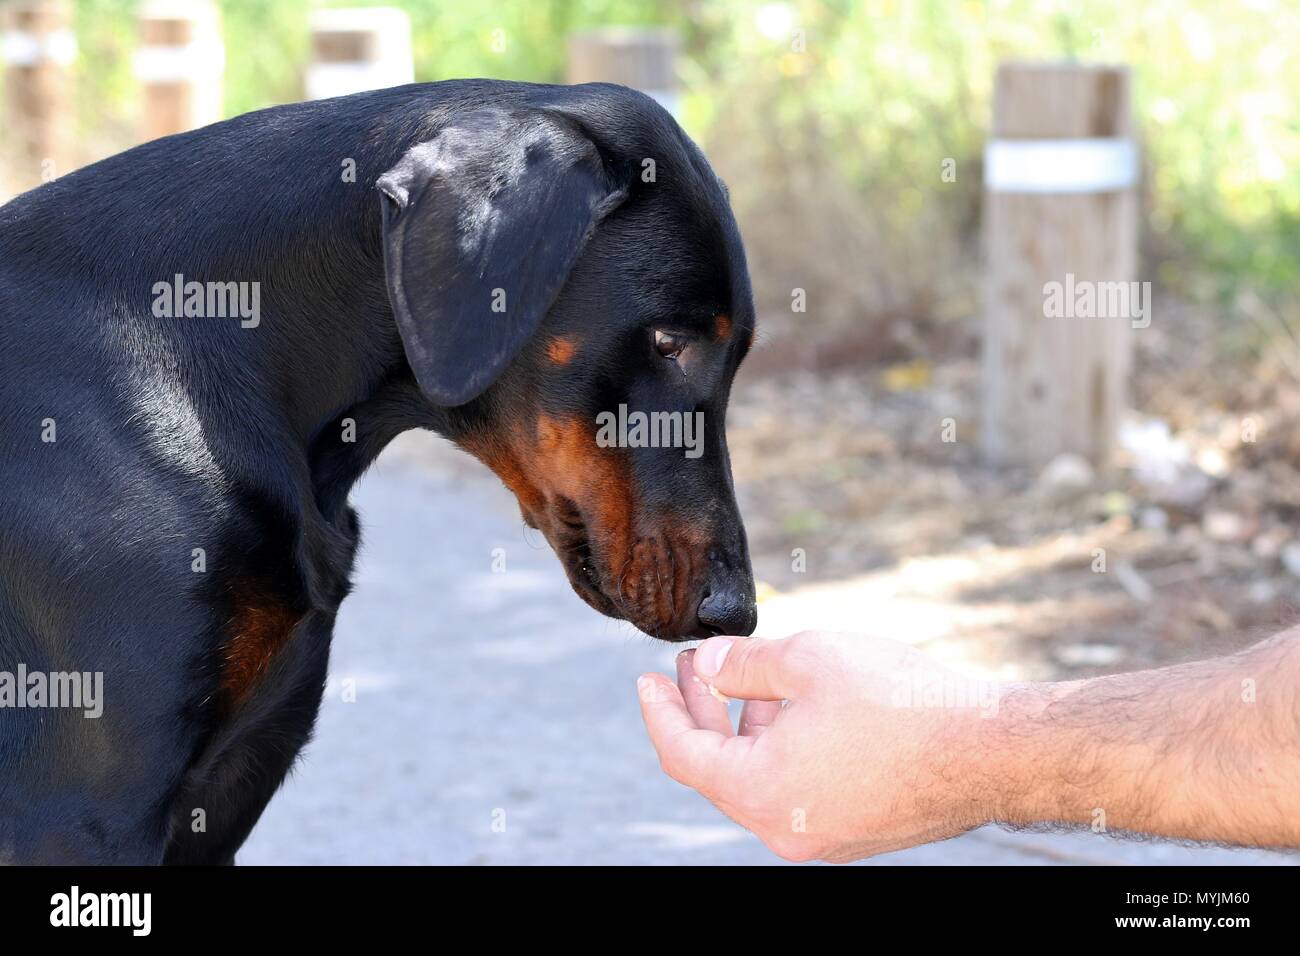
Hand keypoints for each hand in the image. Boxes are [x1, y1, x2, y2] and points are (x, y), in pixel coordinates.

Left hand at [637, 631, 994, 861]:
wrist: (991, 750)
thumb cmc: (900, 701)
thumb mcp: (806, 659)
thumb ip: (742, 663)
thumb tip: (707, 665)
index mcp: (762, 793)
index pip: (683, 755)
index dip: (660, 711)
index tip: (647, 677)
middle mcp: (786, 830)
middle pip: (719, 771)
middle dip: (701, 713)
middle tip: (692, 667)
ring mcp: (824, 838)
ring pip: (761, 781)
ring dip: (744, 730)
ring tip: (744, 678)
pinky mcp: (857, 830)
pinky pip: (798, 791)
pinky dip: (781, 751)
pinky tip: (793, 710)